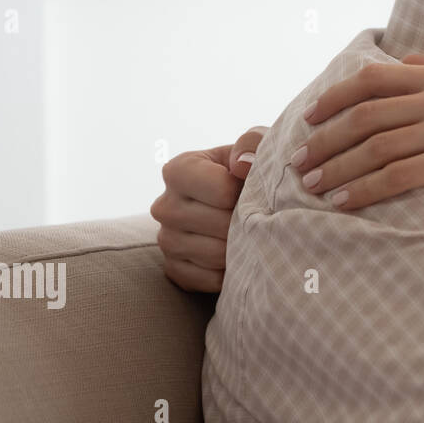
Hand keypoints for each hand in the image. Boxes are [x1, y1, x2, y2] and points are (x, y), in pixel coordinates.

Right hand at [151, 126, 265, 292]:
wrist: (247, 204)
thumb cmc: (253, 171)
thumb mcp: (259, 146)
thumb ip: (253, 143)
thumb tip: (241, 165)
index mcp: (179, 170)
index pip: (220, 190)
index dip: (245, 192)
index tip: (252, 188)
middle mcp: (164, 205)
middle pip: (218, 224)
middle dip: (246, 221)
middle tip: (258, 215)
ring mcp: (166, 240)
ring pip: (214, 254)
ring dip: (240, 246)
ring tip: (250, 233)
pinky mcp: (174, 270)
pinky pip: (208, 279)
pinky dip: (230, 271)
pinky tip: (239, 255)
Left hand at [293, 54, 423, 222]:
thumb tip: (401, 61)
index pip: (373, 79)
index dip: (333, 99)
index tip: (308, 120)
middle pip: (365, 114)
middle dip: (323, 139)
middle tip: (297, 162)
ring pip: (375, 147)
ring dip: (335, 169)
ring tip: (311, 187)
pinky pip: (398, 175)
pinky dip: (363, 190)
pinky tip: (342, 204)